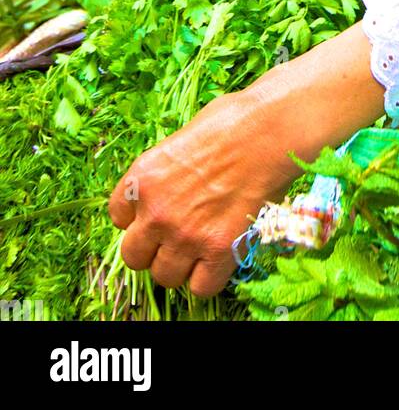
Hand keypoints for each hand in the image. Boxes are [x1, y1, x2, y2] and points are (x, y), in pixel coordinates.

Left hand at [108, 89, 288, 297]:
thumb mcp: (182, 138)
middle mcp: (156, 211)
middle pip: (134, 256)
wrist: (269, 130)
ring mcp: (186, 234)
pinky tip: (221, 255)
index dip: (140, 218)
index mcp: (143, 178)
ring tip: (202, 246)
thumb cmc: (232, 122)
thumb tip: (174, 185)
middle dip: (154, 249)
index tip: (158, 213)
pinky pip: (201, 287)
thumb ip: (167, 172)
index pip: (118, 217)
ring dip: (181, 265)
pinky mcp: (219, 250)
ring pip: (165, 276)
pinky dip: (210, 277)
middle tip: (178, 235)